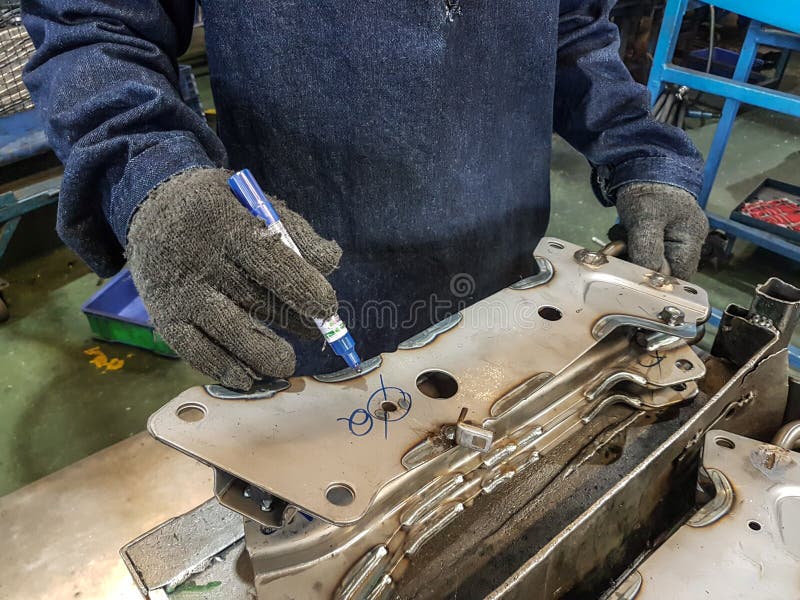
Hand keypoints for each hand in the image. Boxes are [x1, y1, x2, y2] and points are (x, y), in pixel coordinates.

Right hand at [127, 168, 341, 388]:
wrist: (150, 207)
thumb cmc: (219, 209)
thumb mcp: (257, 203)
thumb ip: (296, 232)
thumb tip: (331, 263)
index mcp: (228, 227)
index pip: (269, 260)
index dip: (302, 286)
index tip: (327, 307)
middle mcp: (202, 262)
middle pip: (252, 300)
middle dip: (291, 323)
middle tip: (316, 336)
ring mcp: (182, 293)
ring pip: (227, 332)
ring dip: (263, 354)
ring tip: (286, 362)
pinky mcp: (165, 316)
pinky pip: (195, 351)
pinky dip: (224, 368)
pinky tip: (248, 377)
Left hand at [614, 182, 708, 278]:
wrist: (639, 163)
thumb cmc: (648, 189)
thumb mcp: (645, 220)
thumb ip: (648, 250)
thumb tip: (650, 277)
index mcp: (692, 238)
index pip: (680, 275)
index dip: (659, 281)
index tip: (634, 276)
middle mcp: (687, 241)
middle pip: (665, 269)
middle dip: (641, 266)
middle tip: (622, 255)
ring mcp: (673, 236)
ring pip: (652, 260)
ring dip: (632, 256)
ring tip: (620, 241)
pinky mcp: (657, 232)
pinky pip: (645, 249)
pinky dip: (631, 247)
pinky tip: (622, 236)